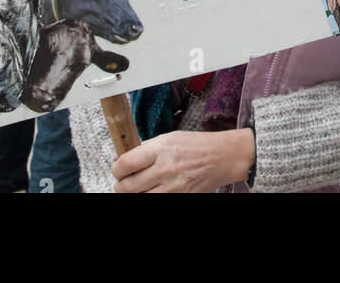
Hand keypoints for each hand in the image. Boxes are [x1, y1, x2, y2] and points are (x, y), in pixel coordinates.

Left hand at [110, 128, 254, 193]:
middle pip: (128, 186)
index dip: (115, 168)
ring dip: (133, 194)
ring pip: (139, 197)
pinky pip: (156, 202)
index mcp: (161, 149)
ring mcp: (173, 187)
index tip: (117, 168)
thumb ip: (147, 149)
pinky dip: (150, 196)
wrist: (223, 157)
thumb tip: (124, 160)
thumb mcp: (170, 138)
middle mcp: (165, 169)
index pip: (126, 164)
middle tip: (122, 182)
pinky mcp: (180, 198)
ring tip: (135, 188)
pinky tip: (151, 191)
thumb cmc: (197, 145)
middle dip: (120, 185)